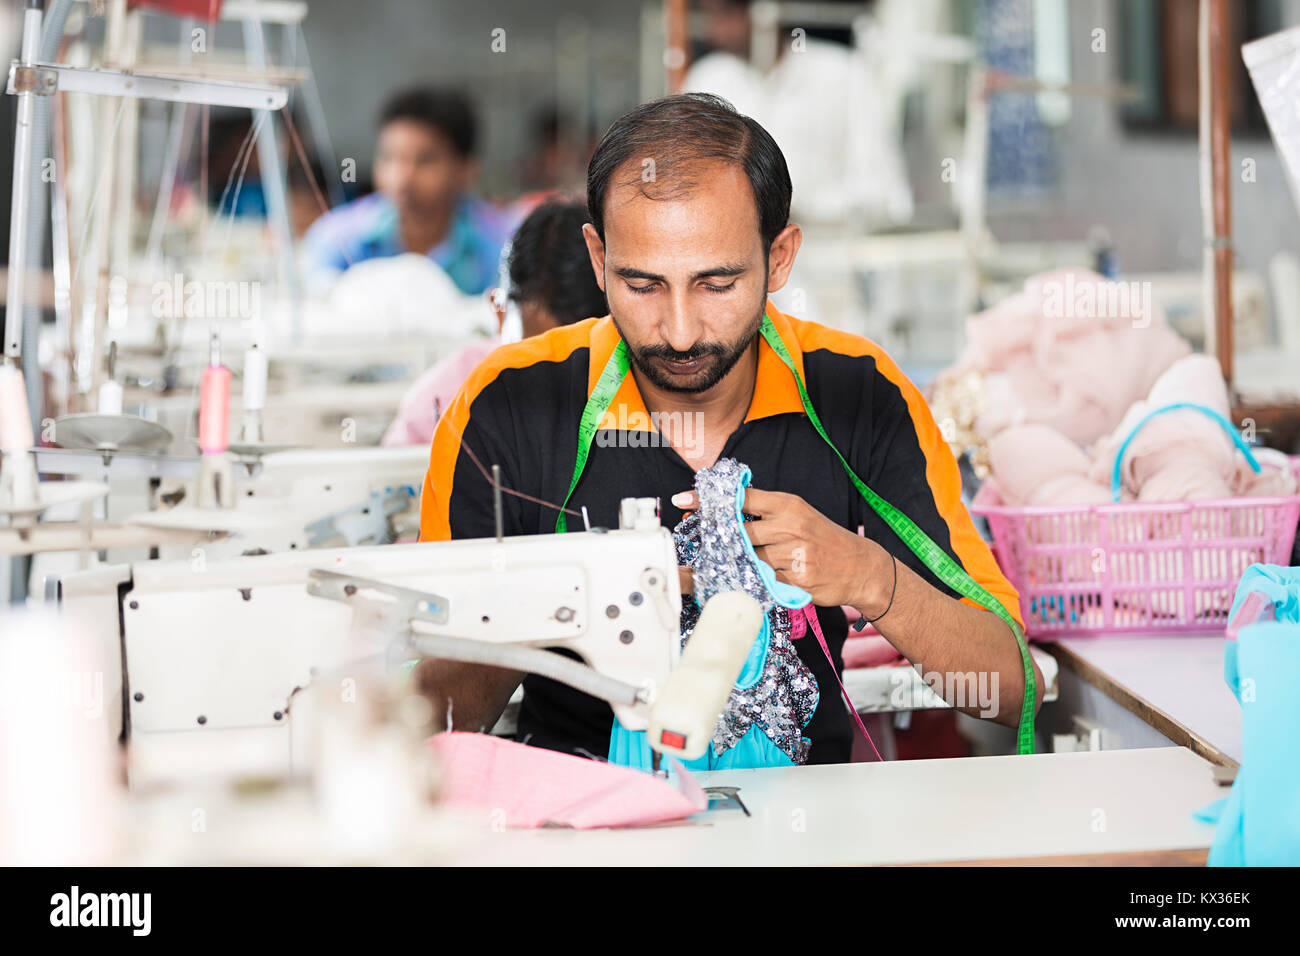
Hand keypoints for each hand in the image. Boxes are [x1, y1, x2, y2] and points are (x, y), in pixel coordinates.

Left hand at [672, 486, 890, 611]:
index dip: (710, 500)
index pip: (741, 498)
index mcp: (788, 505)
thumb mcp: (798, 514)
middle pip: (739, 532)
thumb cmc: (823, 539)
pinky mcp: (796, 579)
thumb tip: (727, 512)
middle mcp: (789, 526)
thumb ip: (766, 512)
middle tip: (710, 545)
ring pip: (750, 559)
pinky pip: (764, 581)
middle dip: (723, 540)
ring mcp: (793, 554)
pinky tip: (760, 580)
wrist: (859, 566)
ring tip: (742, 566)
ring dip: (742, 564)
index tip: (683, 501)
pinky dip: (757, 582)